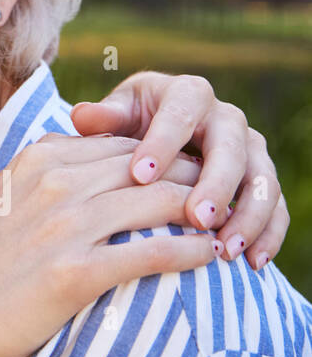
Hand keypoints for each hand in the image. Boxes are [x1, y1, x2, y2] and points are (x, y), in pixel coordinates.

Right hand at [0, 133, 218, 356]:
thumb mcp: (2, 197)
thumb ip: (41, 172)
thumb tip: (79, 154)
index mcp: (35, 161)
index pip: (118, 143)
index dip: (160, 154)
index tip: (184, 167)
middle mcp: (52, 184)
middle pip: (146, 165)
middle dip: (190, 174)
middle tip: (217, 191)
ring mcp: (64, 227)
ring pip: (157, 201)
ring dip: (201, 210)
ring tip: (220, 222)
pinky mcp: (75, 272)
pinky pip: (151, 252)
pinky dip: (189, 253)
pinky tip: (206, 256)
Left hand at [72, 71, 285, 270]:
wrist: (159, 136)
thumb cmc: (132, 123)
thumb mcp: (117, 114)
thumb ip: (103, 117)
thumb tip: (81, 115)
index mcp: (188, 93)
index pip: (179, 113)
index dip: (161, 143)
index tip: (139, 176)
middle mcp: (226, 118)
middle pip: (231, 147)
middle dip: (216, 184)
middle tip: (196, 218)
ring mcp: (251, 150)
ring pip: (262, 180)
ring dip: (249, 216)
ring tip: (226, 249)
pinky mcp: (263, 180)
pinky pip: (276, 207)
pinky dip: (269, 235)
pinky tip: (252, 263)